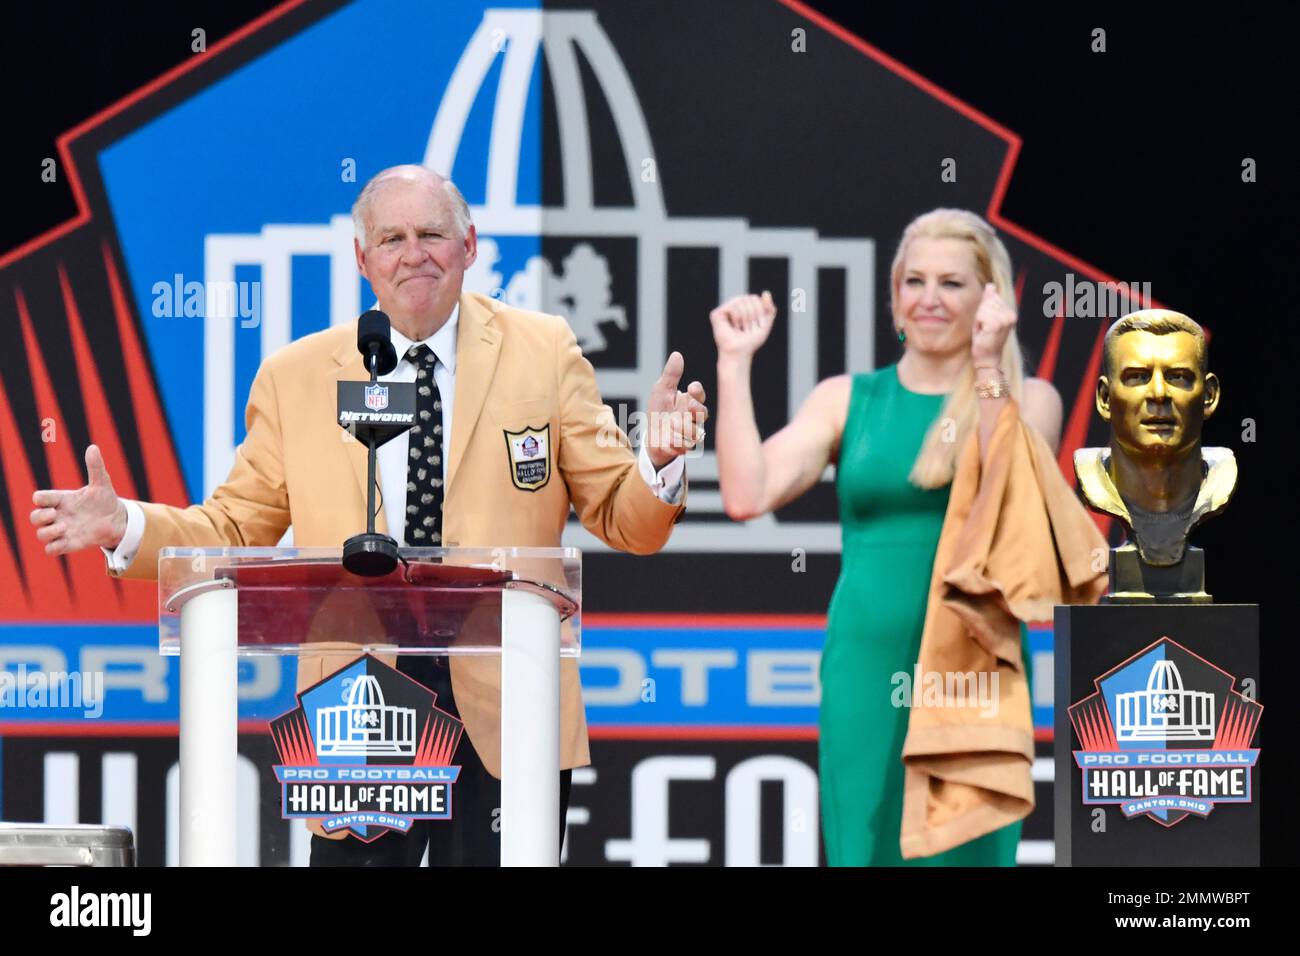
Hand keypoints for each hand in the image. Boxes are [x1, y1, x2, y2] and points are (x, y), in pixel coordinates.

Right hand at [30, 445, 127, 555]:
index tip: (56, 500)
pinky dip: (54, 547)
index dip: (41, 499)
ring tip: (65, 528)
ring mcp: (62, 531)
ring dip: (48, 532)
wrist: (117, 520)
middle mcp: (58, 515)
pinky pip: (50, 550)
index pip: (39, 498)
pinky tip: (67, 541)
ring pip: (40, 535)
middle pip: (34, 517)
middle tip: (55, 515)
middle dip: (40, 516)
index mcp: (61, 499)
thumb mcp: (102, 483)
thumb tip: (93, 447)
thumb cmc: (105, 500)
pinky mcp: (68, 544)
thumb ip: (95, 467)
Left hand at [644, 351, 708, 469]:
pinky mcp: (684, 447)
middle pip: (703, 413)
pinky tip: (669, 437)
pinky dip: (677, 441)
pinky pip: (686, 446)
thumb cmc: (659, 411)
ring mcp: (690, 433)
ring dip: (684, 427)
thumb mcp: (661, 390)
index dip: (698, 391)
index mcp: (689, 401)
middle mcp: (694, 417)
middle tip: (686, 408)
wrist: (652, 436)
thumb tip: (677, 355)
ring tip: (672, 423)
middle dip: (695, 410)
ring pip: (697, 432)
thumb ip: (671, 375)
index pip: (699, 394)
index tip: (691, 387)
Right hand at [710, 291, 777, 359]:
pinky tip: (733, 326)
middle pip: (749, 297)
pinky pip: (732, 306)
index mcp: (743, 308)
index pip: (755, 298)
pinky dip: (737, 317)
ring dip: (745, 317)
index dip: (759, 311)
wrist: (740, 352)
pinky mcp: (716, 314)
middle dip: (753, 314)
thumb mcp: (765, 324)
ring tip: (741, 328)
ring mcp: (724, 310)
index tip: (756, 325)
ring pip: (741, 300)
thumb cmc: (751, 341)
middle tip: (747, 328)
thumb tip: (766, 292)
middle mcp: (733, 306)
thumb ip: (769, 308)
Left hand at [971, 282, 1016, 365]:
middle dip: (981, 315)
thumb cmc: (985, 338)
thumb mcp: (986, 316)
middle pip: (986, 302)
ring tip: (984, 331)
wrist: (986, 357)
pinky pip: (981, 316)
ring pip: (983, 309)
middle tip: (985, 329)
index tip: (987, 324)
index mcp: (1010, 311)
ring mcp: (1005, 320)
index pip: (990, 298)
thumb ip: (988, 301)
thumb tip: (990, 285)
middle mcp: (1011, 315)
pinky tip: (984, 333)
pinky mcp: (997, 325)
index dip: (983, 311)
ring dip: (979, 321)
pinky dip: (978, 325)